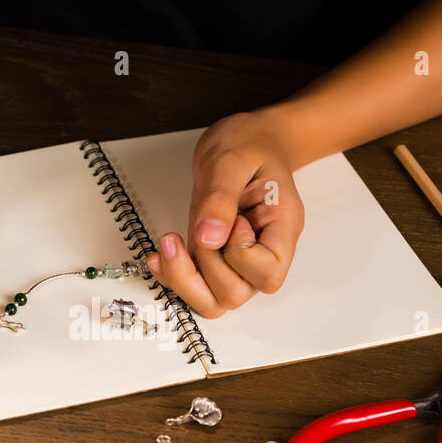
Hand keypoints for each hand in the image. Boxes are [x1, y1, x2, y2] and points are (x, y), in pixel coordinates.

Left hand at [146, 111, 304, 316]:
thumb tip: (208, 237)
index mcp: (281, 228)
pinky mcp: (214, 258)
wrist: (249, 141)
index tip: (232, 220)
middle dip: (205, 266)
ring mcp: (237, 260)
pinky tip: (160, 253)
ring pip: (215, 301)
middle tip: (197, 227)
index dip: (240, 255)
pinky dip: (172, 276)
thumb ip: (220, 197)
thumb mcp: (231, 159)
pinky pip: (195, 287)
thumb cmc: (250, 145)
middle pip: (236, 295)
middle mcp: (263, 252)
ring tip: (170, 243)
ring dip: (185, 279)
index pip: (268, 273)